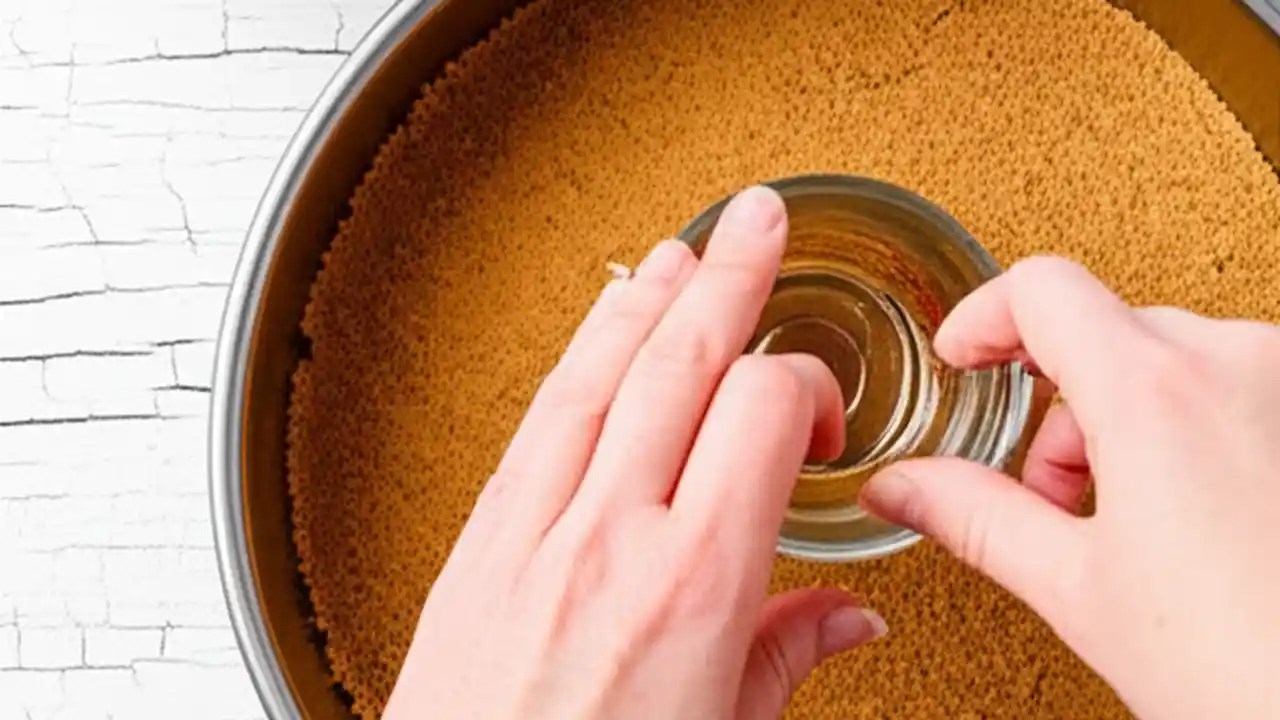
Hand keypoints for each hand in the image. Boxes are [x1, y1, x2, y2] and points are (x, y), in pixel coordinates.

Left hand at [384, 187, 886, 719]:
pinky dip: (574, 362)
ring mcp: (533, 533)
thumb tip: (844, 619)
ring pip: (597, 374)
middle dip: (730, 276)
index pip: (760, 413)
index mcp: (693, 588)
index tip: (818, 416)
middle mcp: (611, 539)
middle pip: (680, 363)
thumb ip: (786, 663)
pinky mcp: (478, 542)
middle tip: (759, 222)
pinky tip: (594, 337)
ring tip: (677, 253)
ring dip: (643, 300)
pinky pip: (535, 422)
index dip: (804, 388)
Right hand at [861, 257, 1279, 718]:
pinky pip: (1238, 385)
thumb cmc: (1248, 668)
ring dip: (1130, 423)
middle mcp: (1238, 364)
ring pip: (1175, 361)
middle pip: (1106, 333)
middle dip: (1059, 409)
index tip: (961, 355)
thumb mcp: (1078, 589)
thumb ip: (973, 517)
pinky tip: (1198, 516)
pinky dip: (1193, 428)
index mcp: (1155, 392)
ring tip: (1135, 523)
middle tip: (1054, 500)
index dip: (981, 317)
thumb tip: (901, 487)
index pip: (1041, 289)